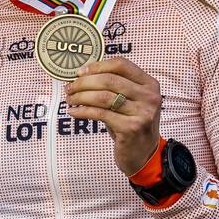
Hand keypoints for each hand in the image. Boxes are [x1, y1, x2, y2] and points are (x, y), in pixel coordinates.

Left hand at [65, 58, 162, 176]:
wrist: (143, 153)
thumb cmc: (130, 123)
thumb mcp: (128, 101)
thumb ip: (114, 86)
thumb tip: (82, 74)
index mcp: (149, 84)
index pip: (121, 65)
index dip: (98, 66)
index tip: (80, 72)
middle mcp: (149, 96)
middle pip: (109, 80)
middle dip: (84, 83)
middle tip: (69, 88)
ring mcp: (142, 112)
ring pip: (103, 97)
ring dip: (81, 97)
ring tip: (70, 99)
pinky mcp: (131, 128)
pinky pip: (100, 114)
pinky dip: (83, 112)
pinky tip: (73, 112)